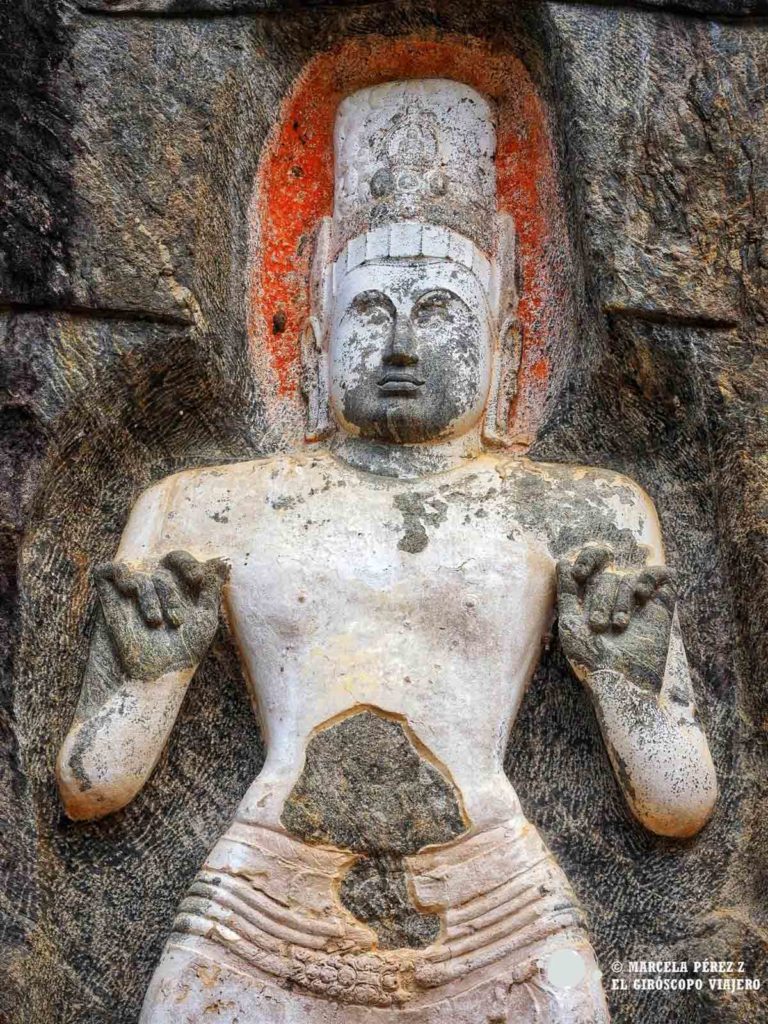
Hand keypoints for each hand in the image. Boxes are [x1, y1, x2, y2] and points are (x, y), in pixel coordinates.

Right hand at [93, 550, 228, 680]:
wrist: (152, 676)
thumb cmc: (182, 652)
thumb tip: (222, 561)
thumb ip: (212, 590)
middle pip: (162, 571)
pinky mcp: (108, 598)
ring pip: (140, 575)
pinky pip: (108, 570)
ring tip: (155, 623)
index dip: (188, 564)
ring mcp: (129, 592)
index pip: (178, 559)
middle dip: (171, 593)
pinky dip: (119, 573)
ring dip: (150, 597)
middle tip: (177, 621)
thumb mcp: (205, 619)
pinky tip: (129, 588)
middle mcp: (152, 587)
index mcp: (174, 587)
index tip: (198, 579)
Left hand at [556, 543, 675, 690]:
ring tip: (619, 626)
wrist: (621, 682)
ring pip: (630, 578)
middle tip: (600, 626)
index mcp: (592, 597)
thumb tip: (563, 561)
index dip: (588, 559)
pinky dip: (651, 577)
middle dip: (602, 599)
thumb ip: (567, 593)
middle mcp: (616, 596)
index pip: (593, 560)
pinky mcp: (662, 606)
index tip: (580, 574)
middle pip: (609, 576)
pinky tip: (641, 594)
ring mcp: (639, 601)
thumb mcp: (570, 624)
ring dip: (621, 600)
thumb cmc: (590, 659)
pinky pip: (662, 576)